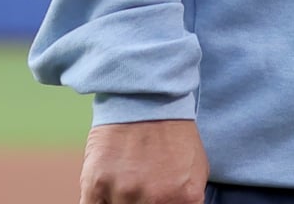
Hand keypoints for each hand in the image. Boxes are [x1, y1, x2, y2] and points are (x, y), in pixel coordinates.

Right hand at [79, 118, 207, 203]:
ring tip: (126, 182)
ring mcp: (125, 192)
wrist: (147, 100)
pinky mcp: (96, 185)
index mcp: (185, 197)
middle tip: (140, 188)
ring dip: (121, 201)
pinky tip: (105, 192)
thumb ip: (186, 200)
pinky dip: (100, 203)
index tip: (157, 200)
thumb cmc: (173, 135)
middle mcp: (155, 199)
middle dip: (143, 203)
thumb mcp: (196, 171)